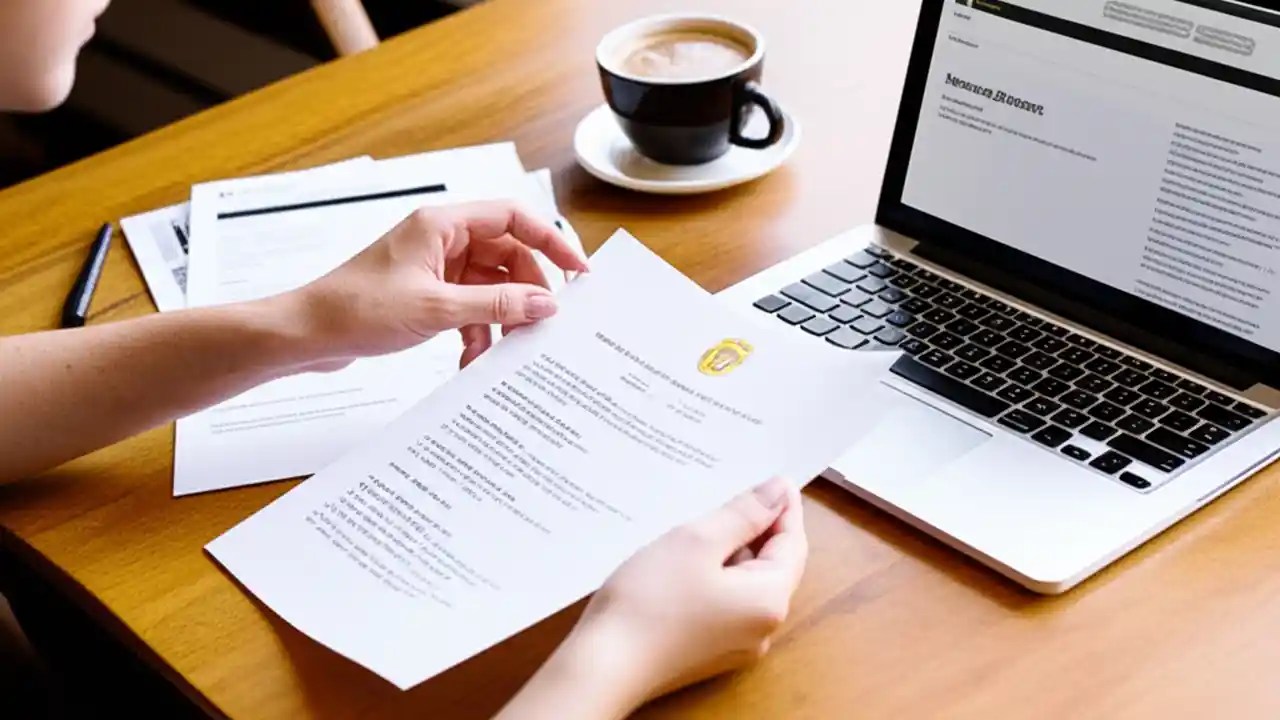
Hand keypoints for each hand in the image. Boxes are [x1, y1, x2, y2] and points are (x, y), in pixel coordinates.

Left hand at [290, 201, 587, 369]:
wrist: (307, 335)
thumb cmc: (355, 308)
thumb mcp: (436, 308)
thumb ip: (496, 303)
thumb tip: (544, 302)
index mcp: (443, 225)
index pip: (514, 218)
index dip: (551, 241)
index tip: (577, 271)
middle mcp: (441, 240)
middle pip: (507, 257)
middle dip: (526, 292)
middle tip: (540, 324)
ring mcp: (434, 268)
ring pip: (489, 287)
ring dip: (498, 319)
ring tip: (502, 349)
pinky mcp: (426, 294)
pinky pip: (468, 308)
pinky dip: (476, 331)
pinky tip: (471, 358)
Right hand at [495, 478, 807, 719]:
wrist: (603, 667)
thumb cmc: (649, 602)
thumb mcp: (698, 541)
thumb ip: (744, 514)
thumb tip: (780, 492)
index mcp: (769, 600)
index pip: (792, 544)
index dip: (784, 508)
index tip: (775, 477)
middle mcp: (761, 628)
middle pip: (773, 566)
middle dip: (758, 528)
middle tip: (738, 491)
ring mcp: (735, 644)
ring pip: (746, 583)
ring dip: (733, 550)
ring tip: (706, 521)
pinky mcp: (708, 650)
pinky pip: (725, 602)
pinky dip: (716, 575)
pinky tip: (689, 558)